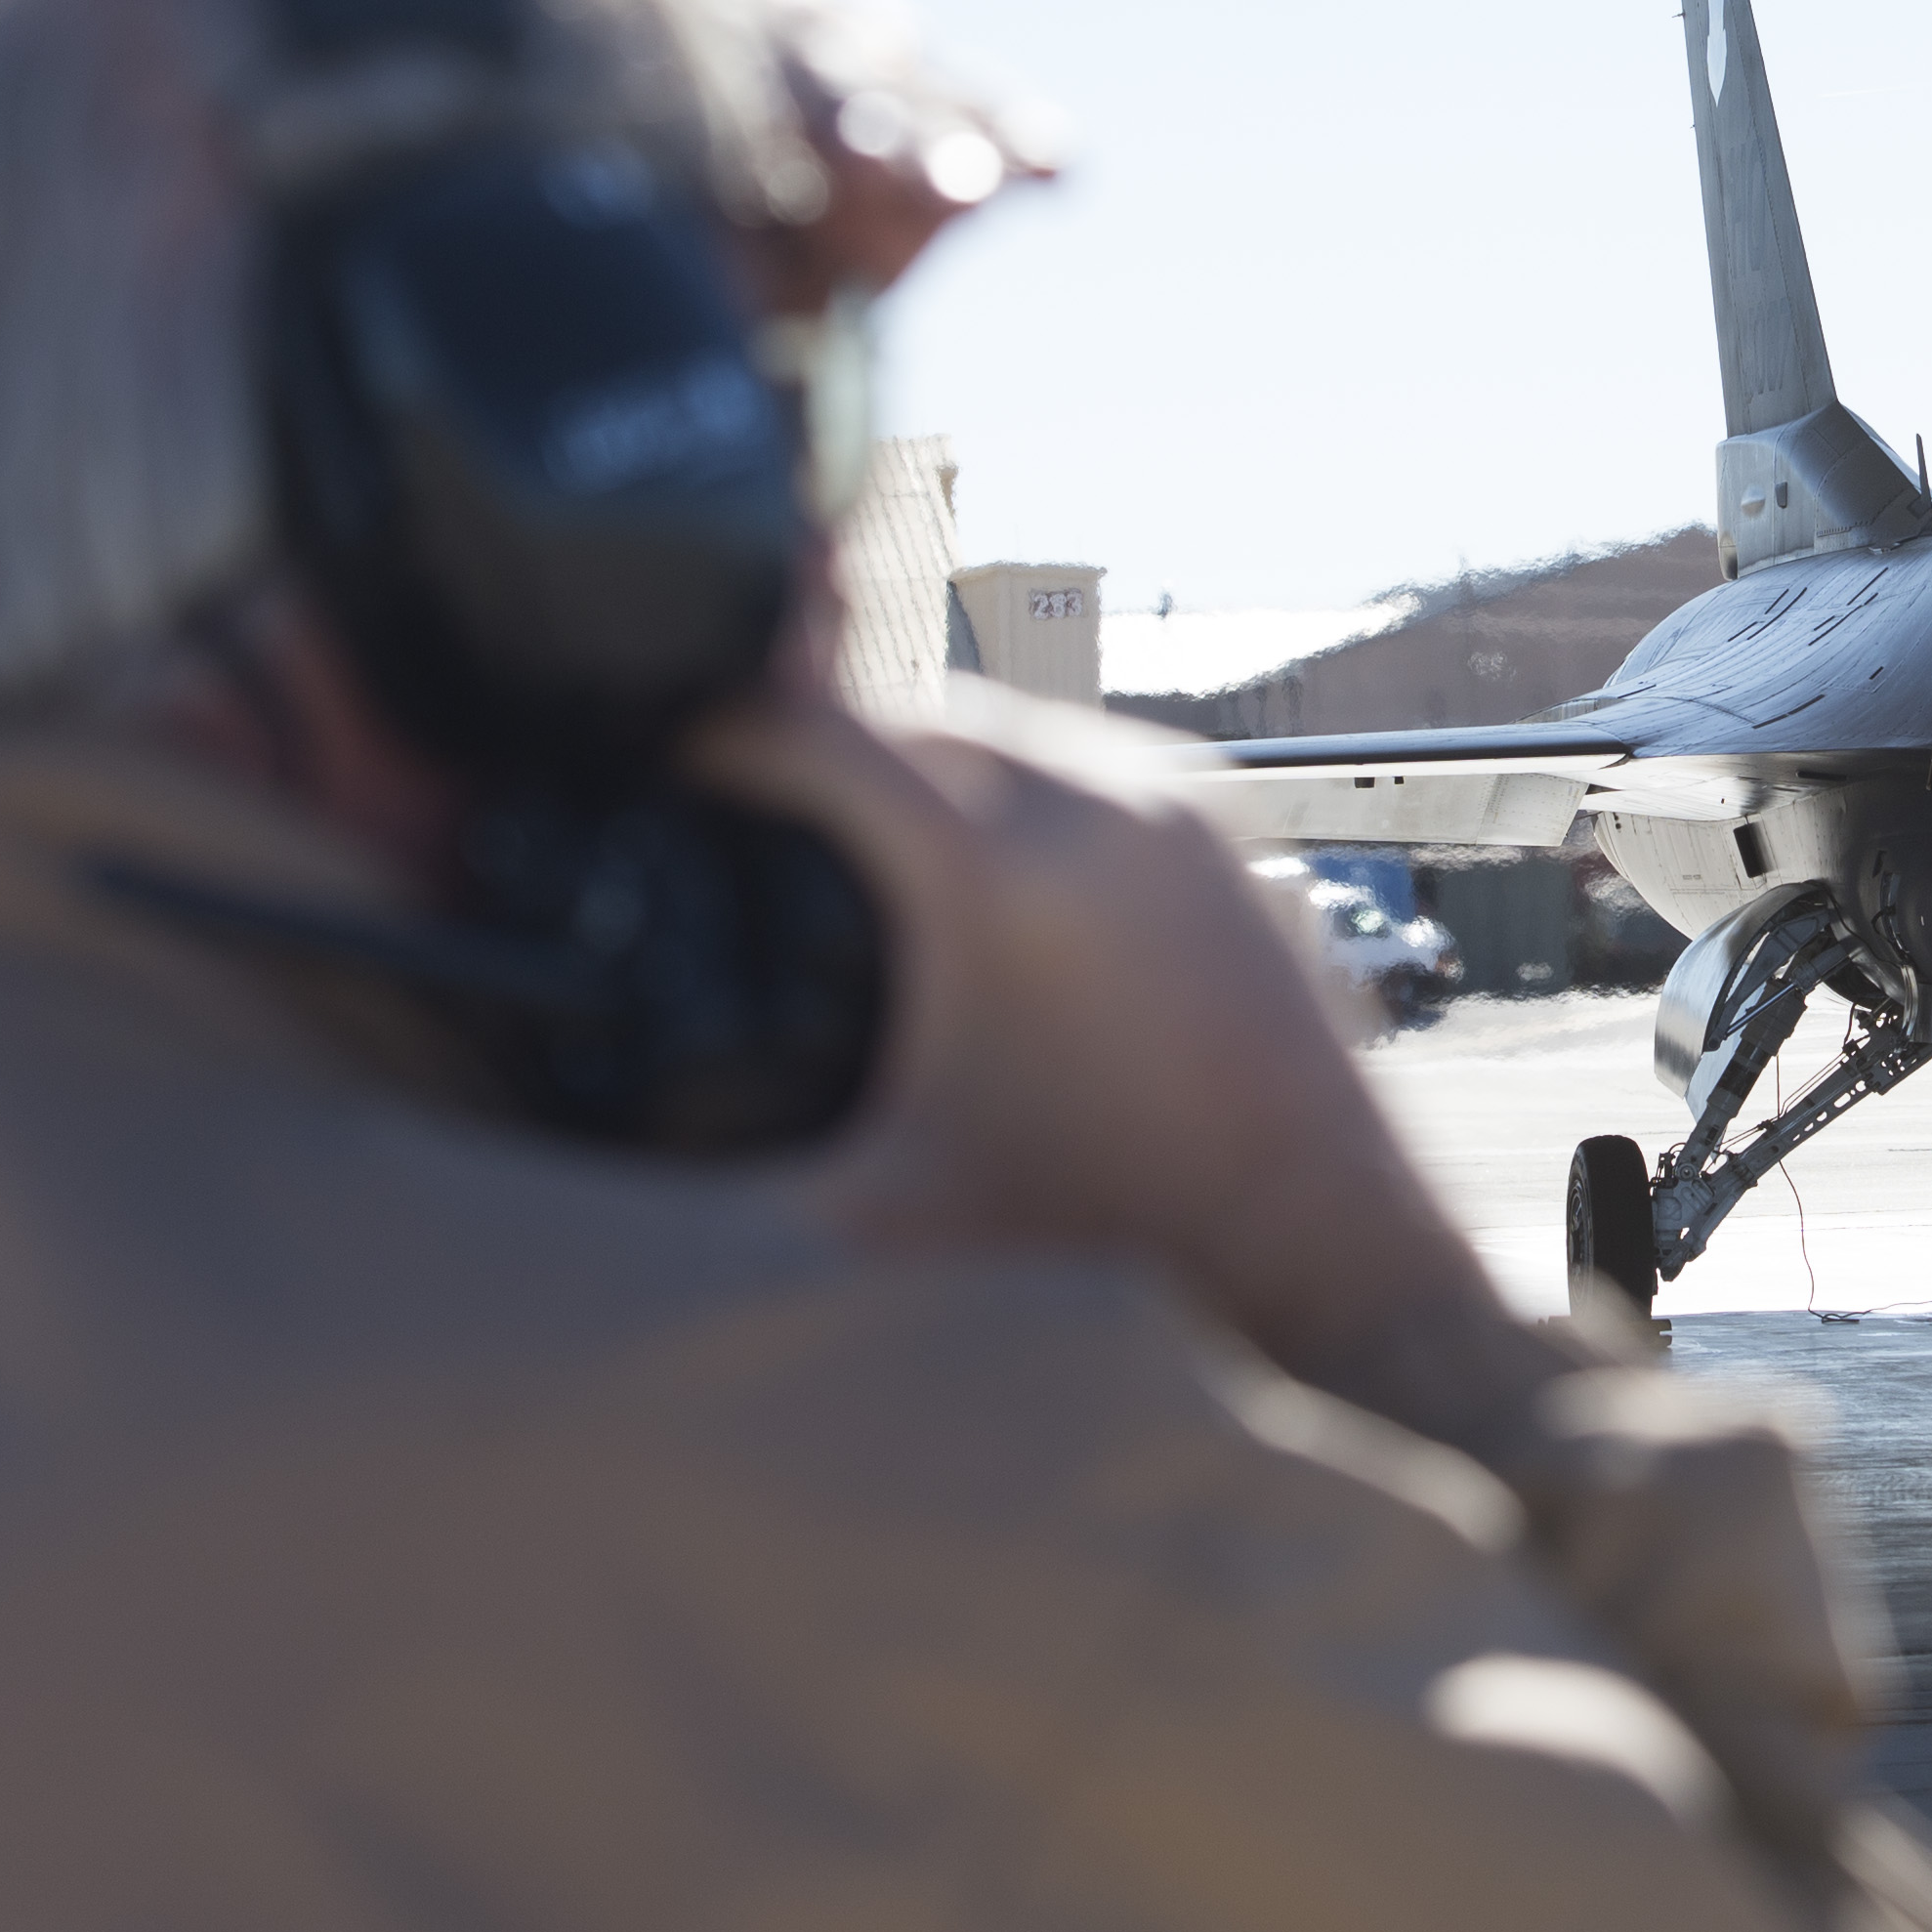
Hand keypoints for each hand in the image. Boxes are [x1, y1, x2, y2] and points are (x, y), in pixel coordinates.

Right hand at [696, 695, 1579, 1454]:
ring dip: (913, 753)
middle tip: (741, 788)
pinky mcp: (1214, 812)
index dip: (716, 726)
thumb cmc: (1106, 1222)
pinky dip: (1005, 784)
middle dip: (813, 738)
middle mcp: (1084, 804)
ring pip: (993, 719)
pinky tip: (967, 847)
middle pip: (899, 709)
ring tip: (846, 817)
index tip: (657, 745)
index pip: (812, 729)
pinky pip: (1074, 754)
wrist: (1312, 1221)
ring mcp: (1162, 797)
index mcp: (991, 878)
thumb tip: (619, 1171)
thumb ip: (753, 1160)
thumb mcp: (891, 1197)